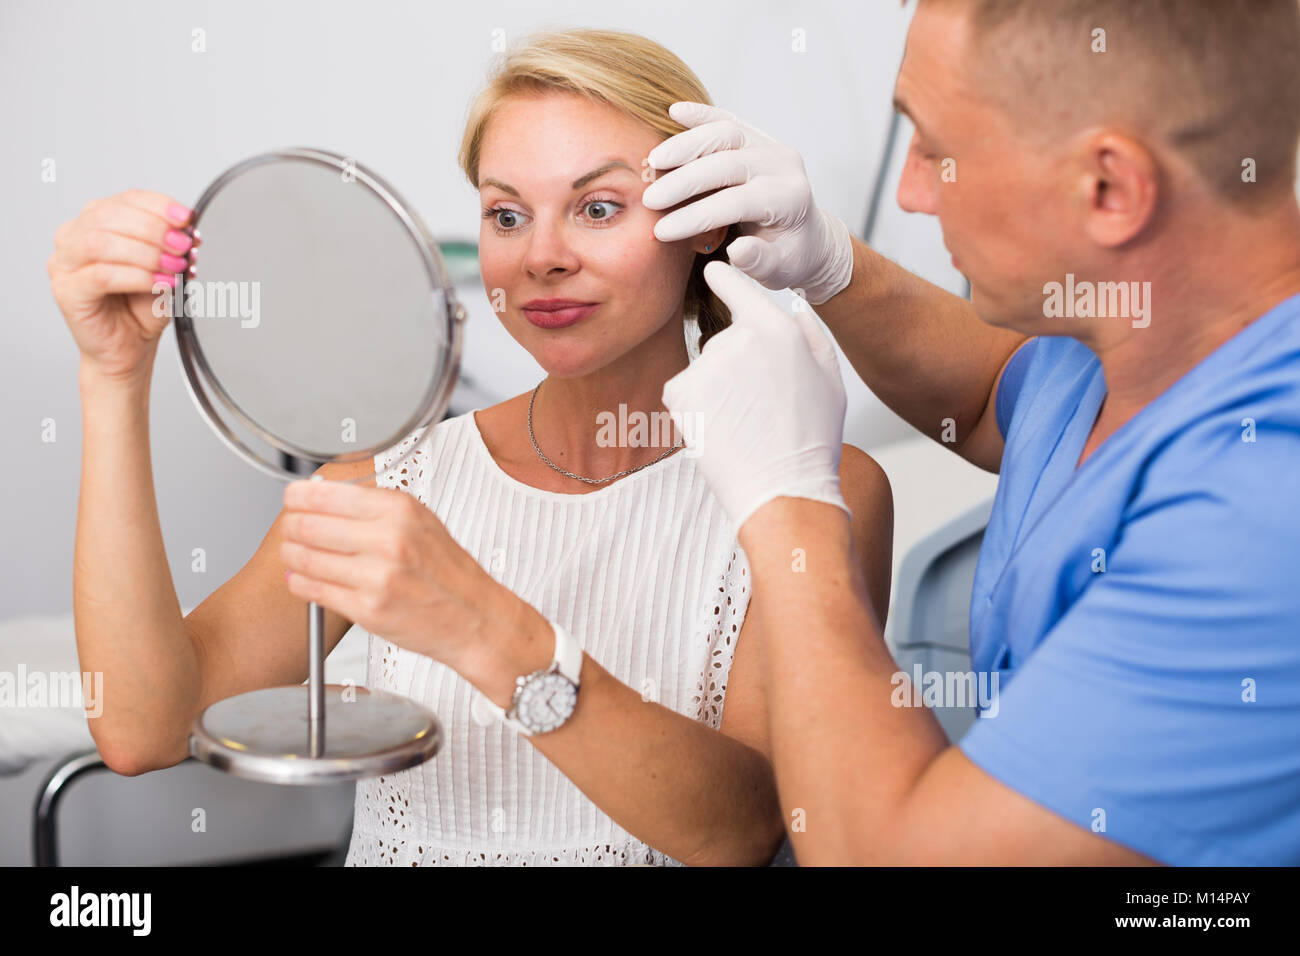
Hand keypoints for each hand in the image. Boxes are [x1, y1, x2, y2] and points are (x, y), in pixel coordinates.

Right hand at [48, 190, 198, 383]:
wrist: (130, 347)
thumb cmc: (142, 307)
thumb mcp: (165, 268)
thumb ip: (172, 246)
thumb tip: (189, 231)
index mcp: (97, 221)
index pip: (125, 199)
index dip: (158, 206)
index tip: (186, 218)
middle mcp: (73, 237)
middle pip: (109, 216)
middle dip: (154, 229)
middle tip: (183, 246)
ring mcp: (64, 264)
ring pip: (100, 243)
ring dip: (145, 252)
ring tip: (173, 267)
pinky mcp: (66, 291)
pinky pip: (100, 276)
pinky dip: (137, 277)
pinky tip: (161, 284)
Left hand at [280, 477, 523, 676]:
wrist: (475, 618)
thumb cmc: (448, 572)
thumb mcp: (421, 521)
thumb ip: (375, 507)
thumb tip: (325, 496)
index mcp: (399, 510)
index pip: (325, 495)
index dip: (297, 497)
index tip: (292, 499)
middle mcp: (388, 540)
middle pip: (307, 525)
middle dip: (290, 527)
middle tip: (289, 529)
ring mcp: (376, 576)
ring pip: (304, 558)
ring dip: (291, 556)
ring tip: (294, 555)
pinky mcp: (367, 609)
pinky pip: (313, 590)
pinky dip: (300, 583)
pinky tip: (302, 579)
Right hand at [642, 102, 853, 305]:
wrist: (808, 237)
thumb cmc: (788, 258)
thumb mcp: (778, 270)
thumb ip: (759, 262)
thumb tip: (737, 250)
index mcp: (789, 200)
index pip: (736, 204)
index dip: (695, 217)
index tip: (661, 231)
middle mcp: (783, 167)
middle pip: (727, 164)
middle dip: (684, 181)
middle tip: (650, 199)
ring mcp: (771, 147)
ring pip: (726, 134)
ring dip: (686, 145)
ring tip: (654, 162)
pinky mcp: (759, 138)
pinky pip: (728, 121)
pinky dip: (701, 116)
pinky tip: (676, 111)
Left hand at [662, 261, 849, 531]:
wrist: (784, 488)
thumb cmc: (813, 440)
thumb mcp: (831, 380)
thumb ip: (812, 336)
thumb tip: (796, 309)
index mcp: (775, 328)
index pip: (735, 285)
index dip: (723, 279)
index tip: (713, 272)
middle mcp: (737, 338)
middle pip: (723, 342)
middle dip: (733, 369)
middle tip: (758, 408)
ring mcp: (705, 364)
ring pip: (703, 371)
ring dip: (714, 392)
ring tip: (742, 424)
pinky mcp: (680, 392)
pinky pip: (682, 393)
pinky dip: (694, 411)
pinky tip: (720, 430)